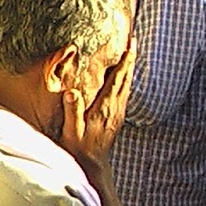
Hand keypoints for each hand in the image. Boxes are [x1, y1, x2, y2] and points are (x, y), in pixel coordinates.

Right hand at [59, 42, 134, 169]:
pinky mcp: (117, 116)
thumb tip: (72, 91)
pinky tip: (124, 75)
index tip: (129, 45)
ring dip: (129, 67)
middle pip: (126, 78)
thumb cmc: (80, 148)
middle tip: (133, 40)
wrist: (93, 166)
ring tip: (130, 52)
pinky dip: (126, 79)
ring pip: (127, 84)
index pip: (117, 79)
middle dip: (130, 58)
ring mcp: (118, 112)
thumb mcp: (72, 131)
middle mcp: (115, 108)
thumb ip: (72, 111)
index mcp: (105, 108)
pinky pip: (124, 92)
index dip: (124, 61)